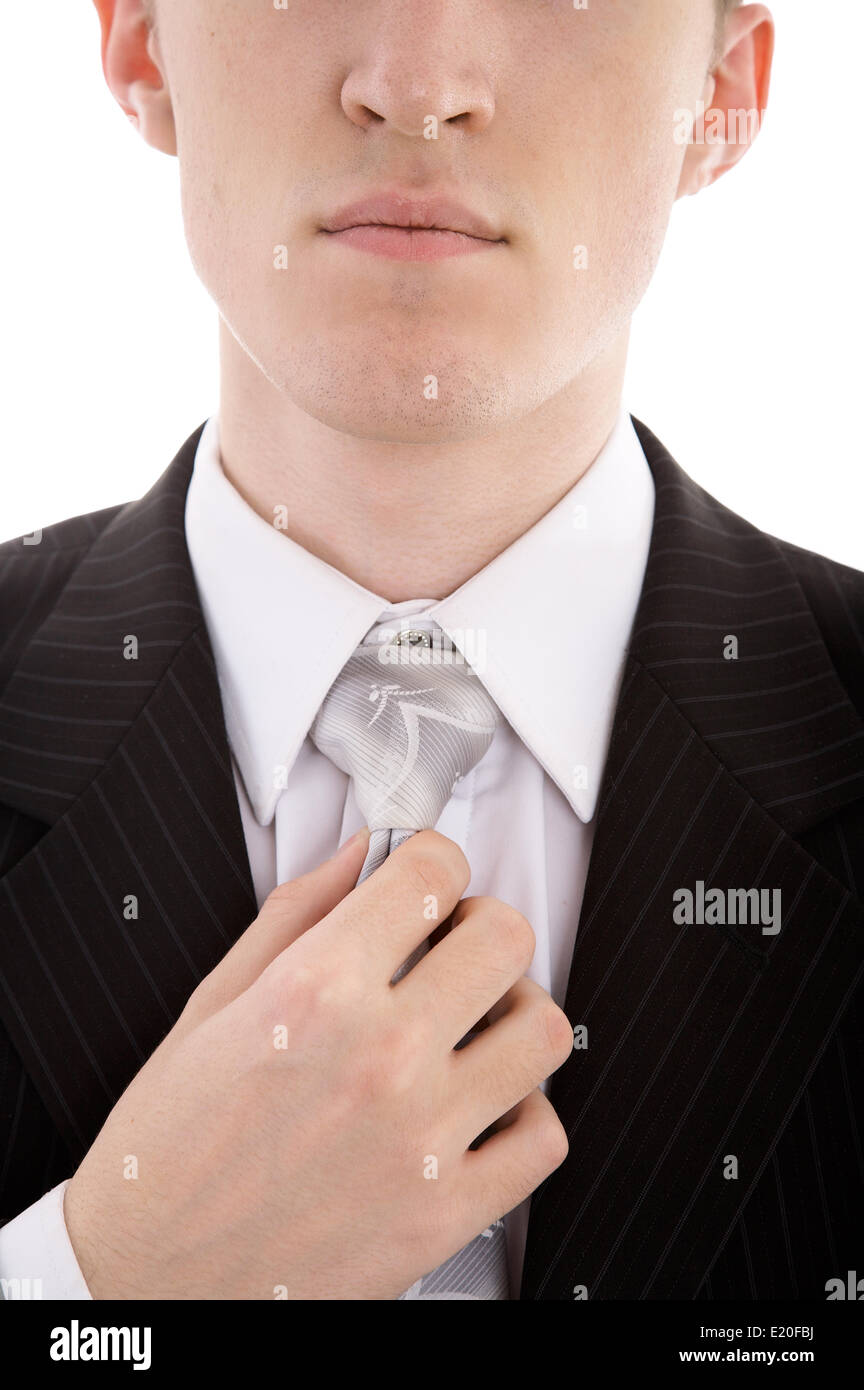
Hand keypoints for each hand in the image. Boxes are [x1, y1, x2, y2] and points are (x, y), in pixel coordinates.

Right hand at [64, 829, 572, 1298]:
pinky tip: (481, 1104)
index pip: (432, 873)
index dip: (433, 861)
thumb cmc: (166, 1153)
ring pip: (544, 1030)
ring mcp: (422, 1138)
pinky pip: (543, 1137)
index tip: (428, 878)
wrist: (145, 1280)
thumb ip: (295, 915)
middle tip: (451, 945)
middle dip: (480, 925)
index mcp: (315, 992)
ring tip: (475, 1023)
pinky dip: (524, 1112)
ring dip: (515, 1012)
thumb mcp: (211, 1007)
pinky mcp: (446, 1214)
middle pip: (505, 937)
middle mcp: (379, 1056)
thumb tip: (358, 857)